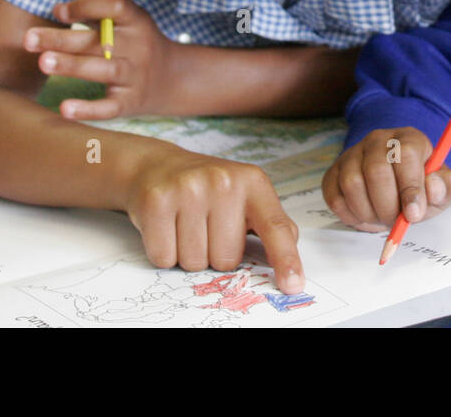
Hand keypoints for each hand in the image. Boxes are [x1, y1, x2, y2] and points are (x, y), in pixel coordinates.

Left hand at [24, 0, 179, 119]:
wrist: (173, 79)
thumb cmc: (136, 45)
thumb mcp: (127, 24)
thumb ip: (97, 15)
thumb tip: (56, 10)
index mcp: (137, 21)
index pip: (115, 7)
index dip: (87, 6)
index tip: (59, 11)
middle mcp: (139, 47)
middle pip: (100, 41)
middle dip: (62, 39)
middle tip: (29, 39)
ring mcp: (136, 76)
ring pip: (104, 70)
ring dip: (73, 66)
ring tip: (43, 62)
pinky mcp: (130, 102)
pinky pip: (109, 107)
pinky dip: (88, 109)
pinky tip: (64, 109)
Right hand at [127, 145, 303, 290]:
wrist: (157, 166)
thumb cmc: (207, 188)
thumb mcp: (245, 195)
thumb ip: (269, 225)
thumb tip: (288, 263)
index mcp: (253, 182)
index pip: (275, 227)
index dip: (285, 259)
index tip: (293, 284)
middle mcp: (223, 182)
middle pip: (227, 259)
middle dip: (214, 254)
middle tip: (205, 226)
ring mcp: (189, 189)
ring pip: (195, 262)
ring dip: (188, 254)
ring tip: (185, 224)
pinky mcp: (157, 201)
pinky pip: (164, 258)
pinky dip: (164, 251)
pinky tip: (166, 226)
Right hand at [322, 127, 450, 232]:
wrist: (396, 186)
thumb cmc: (421, 186)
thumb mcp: (443, 188)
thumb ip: (447, 187)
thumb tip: (433, 187)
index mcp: (408, 139)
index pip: (405, 155)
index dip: (409, 187)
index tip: (414, 214)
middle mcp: (377, 140)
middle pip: (376, 170)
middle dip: (387, 206)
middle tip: (396, 221)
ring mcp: (352, 154)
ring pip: (352, 184)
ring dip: (369, 212)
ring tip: (382, 218)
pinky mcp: (333, 173)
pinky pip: (335, 197)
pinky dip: (351, 215)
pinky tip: (366, 215)